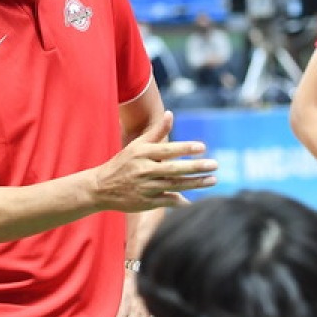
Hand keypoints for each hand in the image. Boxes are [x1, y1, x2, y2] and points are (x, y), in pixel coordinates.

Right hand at [92, 111, 216, 211]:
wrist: (101, 187)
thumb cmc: (123, 163)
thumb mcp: (137, 145)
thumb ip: (156, 132)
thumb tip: (170, 114)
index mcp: (142, 154)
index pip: (168, 150)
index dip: (185, 148)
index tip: (202, 147)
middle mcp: (144, 170)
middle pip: (175, 169)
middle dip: (196, 167)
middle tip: (215, 165)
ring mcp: (145, 187)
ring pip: (175, 186)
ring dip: (195, 184)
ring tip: (213, 180)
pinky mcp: (146, 202)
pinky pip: (167, 201)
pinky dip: (180, 201)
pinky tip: (193, 199)